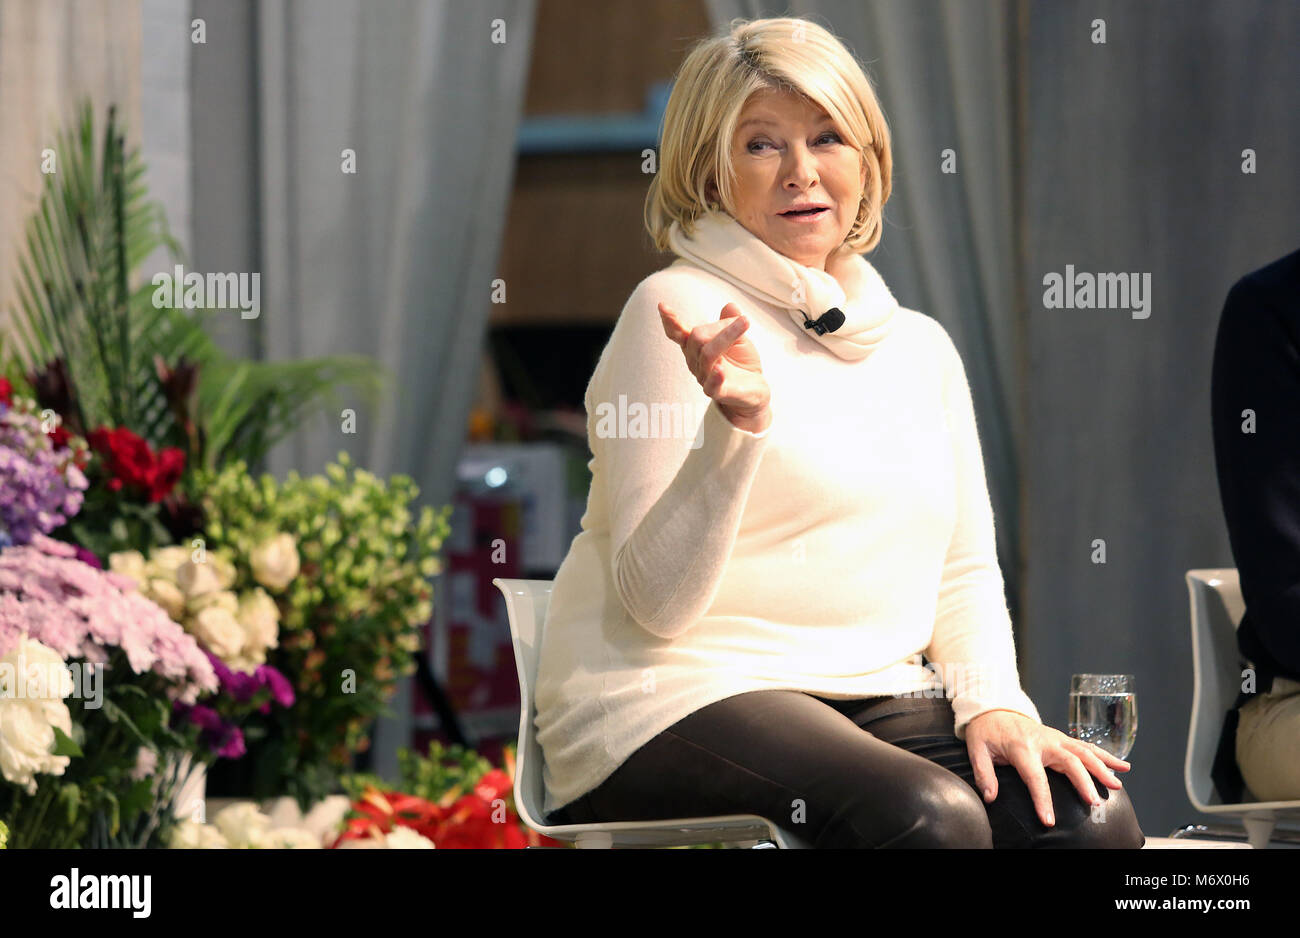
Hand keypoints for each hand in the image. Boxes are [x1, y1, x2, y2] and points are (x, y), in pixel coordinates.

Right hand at [659, 301, 770, 430]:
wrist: (755, 389)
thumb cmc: (742, 362)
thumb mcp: (739, 338)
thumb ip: (730, 323)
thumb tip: (730, 306)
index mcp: (695, 347)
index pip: (677, 334)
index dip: (670, 321)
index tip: (662, 306)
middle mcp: (695, 362)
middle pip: (697, 337)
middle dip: (721, 326)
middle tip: (745, 320)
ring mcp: (704, 377)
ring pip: (707, 354)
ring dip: (727, 336)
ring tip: (745, 323)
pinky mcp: (718, 392)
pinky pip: (711, 386)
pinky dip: (715, 377)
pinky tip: (720, 369)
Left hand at [964, 709, 1130, 826]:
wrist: (993, 709)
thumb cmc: (986, 732)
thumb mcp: (976, 749)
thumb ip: (984, 773)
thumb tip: (990, 797)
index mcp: (1022, 747)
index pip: (1034, 776)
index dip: (1042, 799)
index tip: (1048, 820)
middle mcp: (1043, 741)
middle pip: (1069, 762)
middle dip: (1083, 782)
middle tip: (1094, 802)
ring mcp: (1056, 738)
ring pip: (1084, 752)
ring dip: (1102, 768)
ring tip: (1116, 785)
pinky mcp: (1062, 738)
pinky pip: (1087, 747)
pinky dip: (1106, 756)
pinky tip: (1122, 767)